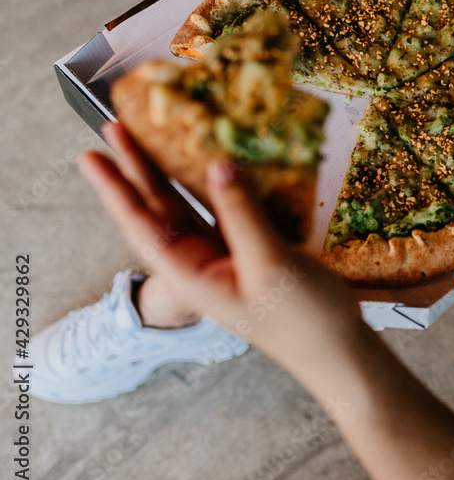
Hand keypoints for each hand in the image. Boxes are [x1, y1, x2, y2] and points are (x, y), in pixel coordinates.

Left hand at [79, 122, 360, 365]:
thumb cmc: (302, 320)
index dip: (116, 188)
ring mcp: (227, 256)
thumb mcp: (268, 264)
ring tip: (148, 137)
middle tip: (114, 127)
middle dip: (135, 169)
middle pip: (159, 210)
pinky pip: (225, 209)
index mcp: (192, 275)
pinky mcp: (253, 250)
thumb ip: (240, 213)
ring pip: (189, 206)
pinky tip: (214, 161)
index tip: (90, 155)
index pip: (142, 225)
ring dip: (168, 173)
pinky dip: (216, 183)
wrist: (338, 351)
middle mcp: (201, 264)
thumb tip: (217, 163)